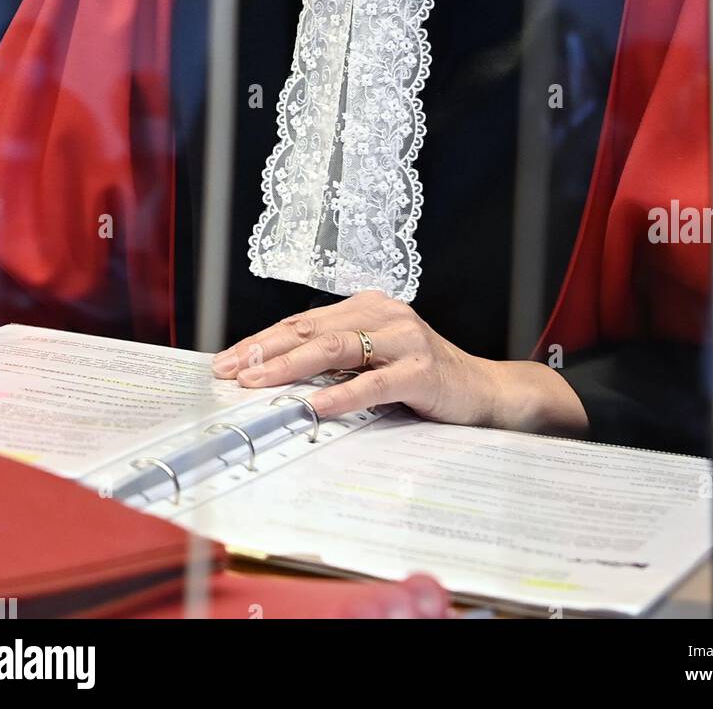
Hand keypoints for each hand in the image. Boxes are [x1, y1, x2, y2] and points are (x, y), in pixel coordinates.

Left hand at [210, 289, 588, 435]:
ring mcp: (404, 339)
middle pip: (311, 329)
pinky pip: (373, 383)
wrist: (484, 391)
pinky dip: (341, 395)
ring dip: (290, 367)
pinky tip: (315, 406)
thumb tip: (274, 374)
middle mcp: (384, 314)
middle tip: (230, 370)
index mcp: (368, 307)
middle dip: (264, 351)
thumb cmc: (425, 377)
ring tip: (258, 383)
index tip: (227, 361)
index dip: (262, 341)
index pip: (303, 321)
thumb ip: (337, 359)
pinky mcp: (421, 370)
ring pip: (336, 348)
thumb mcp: (376, 359)